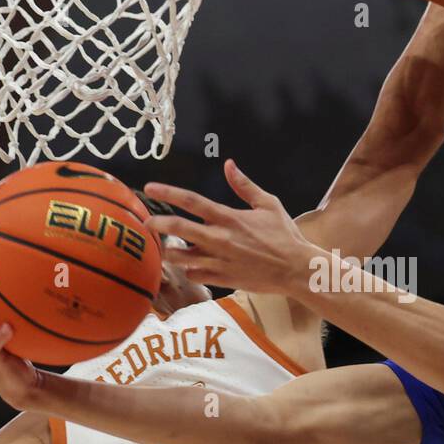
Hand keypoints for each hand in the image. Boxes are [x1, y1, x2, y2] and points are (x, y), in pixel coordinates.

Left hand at [143, 160, 319, 295]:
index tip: (150, 188)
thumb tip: (229, 164)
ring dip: (168, 252)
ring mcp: (220, 261)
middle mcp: (220, 239)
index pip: (192, 202)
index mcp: (230, 218)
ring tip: (165, 248)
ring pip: (180, 257)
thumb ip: (244, 185)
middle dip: (157, 224)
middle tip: (146, 222)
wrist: (297, 270)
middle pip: (178, 229)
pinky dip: (188, 270)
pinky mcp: (223, 279)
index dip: (168, 193)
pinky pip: (195, 275)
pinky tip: (189, 266)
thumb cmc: (285, 236)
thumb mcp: (269, 204)